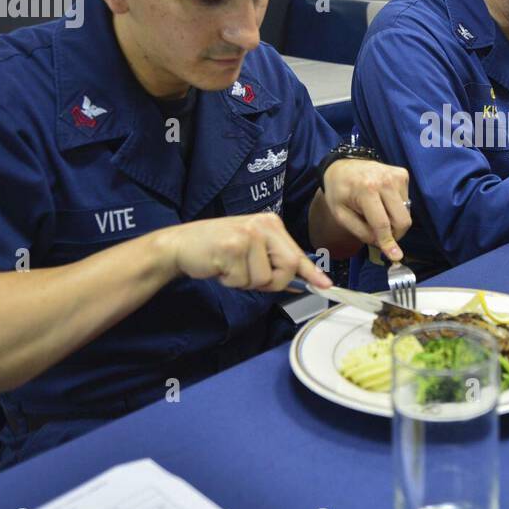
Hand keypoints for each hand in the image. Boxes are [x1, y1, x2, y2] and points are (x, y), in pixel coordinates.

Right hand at [166, 212, 330, 291]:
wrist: (181, 244)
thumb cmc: (218, 249)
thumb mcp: (252, 249)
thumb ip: (275, 263)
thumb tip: (301, 283)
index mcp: (271, 224)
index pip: (297, 252)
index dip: (311, 272)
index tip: (326, 285)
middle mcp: (263, 225)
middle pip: (288, 266)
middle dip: (273, 282)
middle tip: (250, 277)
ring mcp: (248, 234)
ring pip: (264, 278)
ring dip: (247, 282)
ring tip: (231, 267)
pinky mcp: (232, 247)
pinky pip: (243, 281)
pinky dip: (231, 282)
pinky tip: (221, 267)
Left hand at [322, 158, 411, 261]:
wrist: (342, 166)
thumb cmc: (339, 192)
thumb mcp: (341, 215)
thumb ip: (361, 232)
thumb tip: (382, 245)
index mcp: (366, 190)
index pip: (382, 223)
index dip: (388, 242)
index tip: (396, 256)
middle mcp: (385, 181)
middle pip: (402, 220)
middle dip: (395, 233)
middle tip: (382, 235)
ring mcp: (396, 176)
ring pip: (406, 212)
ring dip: (394, 220)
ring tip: (378, 212)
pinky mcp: (402, 174)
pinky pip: (407, 201)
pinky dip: (396, 207)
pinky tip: (383, 200)